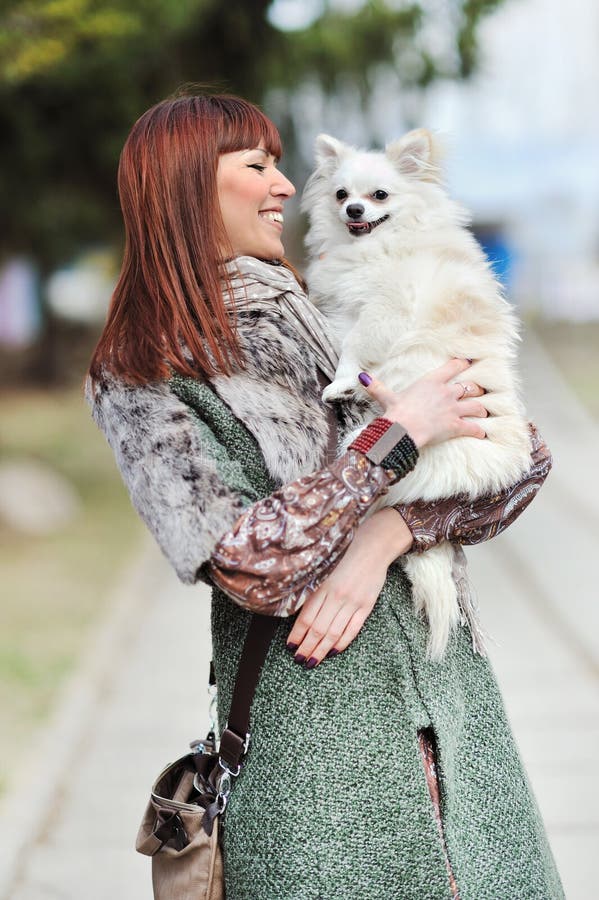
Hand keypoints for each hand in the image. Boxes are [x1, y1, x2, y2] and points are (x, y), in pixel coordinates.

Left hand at [286, 509, 411, 666]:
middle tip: (299, 660)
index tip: (290, 646)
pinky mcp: (366, 605)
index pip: (306, 616)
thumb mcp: (324, 568)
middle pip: (318, 628)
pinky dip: (341, 642)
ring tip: (312, 661)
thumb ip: (314, 588)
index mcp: (322, 584)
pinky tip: (333, 651)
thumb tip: (298, 612)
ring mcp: (352, 601)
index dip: (297, 634)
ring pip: (333, 632)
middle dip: (307, 647)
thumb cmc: (345, 554)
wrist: (374, 546)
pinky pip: (352, 629)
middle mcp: (336, 595)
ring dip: (321, 649)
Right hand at [360, 359, 487, 448]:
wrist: (403, 429)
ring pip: (476, 406)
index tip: (469, 361)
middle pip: (469, 386)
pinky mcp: (456, 426)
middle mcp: (446, 393)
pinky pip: (473, 428)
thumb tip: (361, 377)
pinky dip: (479, 431)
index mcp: (432, 382)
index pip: (453, 367)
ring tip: (483, 412)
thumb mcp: (386, 397)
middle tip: (479, 391)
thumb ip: (376, 387)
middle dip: (476, 389)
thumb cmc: (396, 412)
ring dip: (481, 409)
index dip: (462, 363)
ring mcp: (453, 409)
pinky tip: (482, 433)